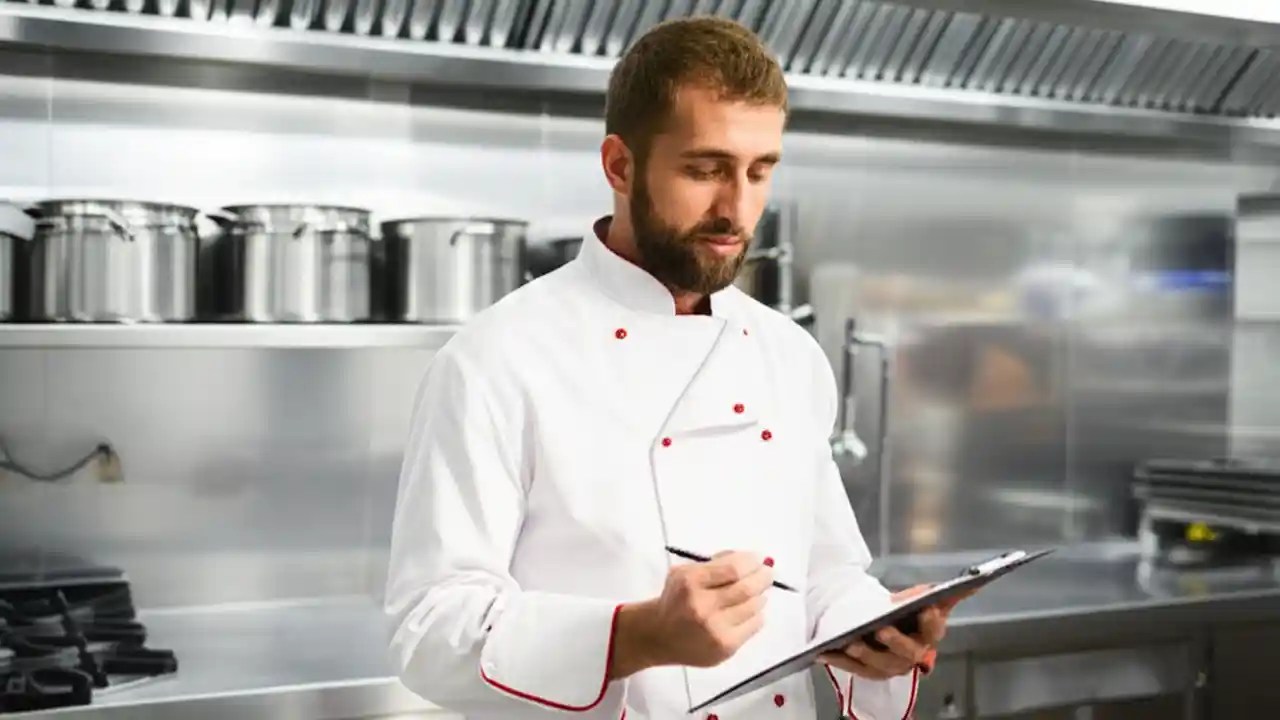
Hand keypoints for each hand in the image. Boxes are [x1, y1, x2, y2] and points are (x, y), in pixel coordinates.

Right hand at [609, 551, 771, 677]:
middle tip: (767, 573)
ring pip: (754, 607)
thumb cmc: (677, 599)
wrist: (659, 636)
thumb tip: (751, 559)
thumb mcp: (685, 572)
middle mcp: (702, 607)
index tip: (758, 559)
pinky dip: (757, 614)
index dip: (751, 562)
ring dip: (760, 595)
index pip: (733, 569)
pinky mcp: (725, 647)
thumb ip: (715, 564)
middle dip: (763, 577)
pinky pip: (754, 625)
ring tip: (756, 592)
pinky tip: (748, 611)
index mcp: (690, 582)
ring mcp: (714, 630)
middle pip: (747, 588)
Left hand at [818, 583, 973, 679]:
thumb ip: (944, 594)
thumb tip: (972, 582)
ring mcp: (889, 666)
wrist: (884, 628)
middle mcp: (911, 655)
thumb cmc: (906, 615)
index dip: (933, 622)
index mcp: (927, 636)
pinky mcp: (867, 671)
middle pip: (906, 652)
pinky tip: (825, 650)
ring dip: (864, 654)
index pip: (934, 631)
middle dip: (895, 641)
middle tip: (882, 629)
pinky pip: (852, 668)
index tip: (929, 609)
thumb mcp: (922, 601)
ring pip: (878, 664)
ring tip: (851, 641)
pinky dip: (839, 659)